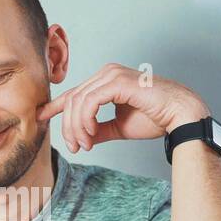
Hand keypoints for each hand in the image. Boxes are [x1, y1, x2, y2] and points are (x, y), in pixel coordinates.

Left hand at [36, 63, 209, 152]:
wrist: (180, 115)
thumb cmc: (156, 117)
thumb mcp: (119, 127)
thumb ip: (99, 130)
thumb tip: (83, 139)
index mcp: (107, 80)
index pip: (74, 92)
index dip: (55, 106)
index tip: (41, 118)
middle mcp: (107, 73)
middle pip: (73, 99)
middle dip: (68, 126)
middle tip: (76, 147)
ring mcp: (112, 75)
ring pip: (78, 101)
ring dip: (77, 127)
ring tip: (86, 144)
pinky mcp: (118, 82)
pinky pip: (90, 102)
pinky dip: (86, 120)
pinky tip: (92, 134)